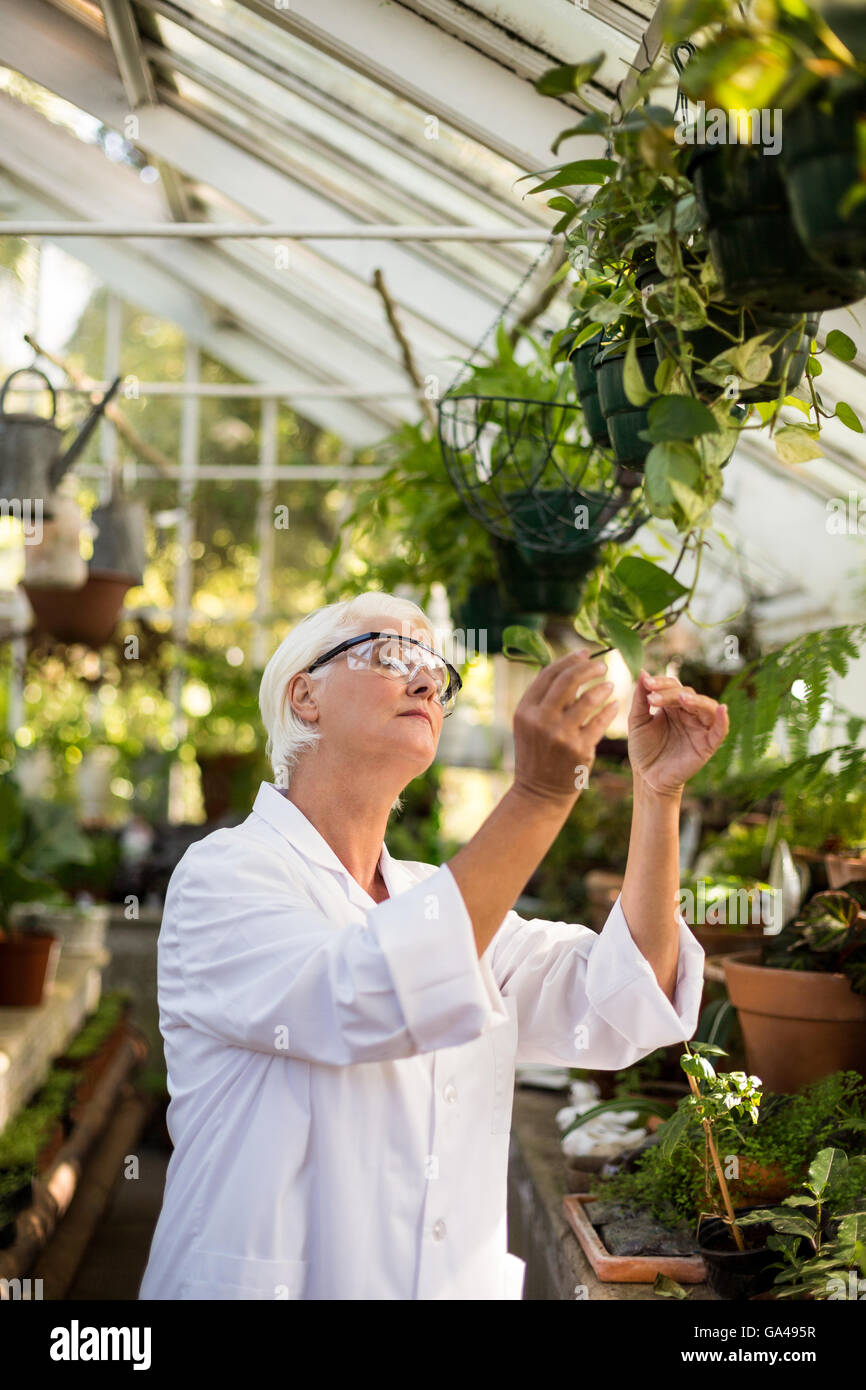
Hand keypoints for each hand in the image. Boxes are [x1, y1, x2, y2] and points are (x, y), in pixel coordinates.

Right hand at [512, 649, 617, 804]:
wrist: (539, 792)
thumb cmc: (536, 753)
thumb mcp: (528, 724)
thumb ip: (542, 699)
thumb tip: (566, 667)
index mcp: (525, 710)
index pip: (549, 674)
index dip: (569, 659)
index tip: (585, 653)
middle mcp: (540, 720)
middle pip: (569, 680)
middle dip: (589, 668)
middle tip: (602, 665)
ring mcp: (561, 735)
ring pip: (589, 699)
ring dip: (603, 688)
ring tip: (611, 685)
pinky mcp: (580, 749)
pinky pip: (601, 721)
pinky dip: (610, 709)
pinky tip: (615, 704)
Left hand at [628, 670, 728, 795]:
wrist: (647, 778)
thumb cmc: (643, 749)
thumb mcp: (637, 722)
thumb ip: (641, 699)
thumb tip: (643, 672)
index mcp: (673, 706)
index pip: (673, 686)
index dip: (662, 683)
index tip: (647, 683)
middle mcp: (689, 713)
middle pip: (688, 694)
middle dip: (671, 694)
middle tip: (653, 698)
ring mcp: (700, 728)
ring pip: (706, 707)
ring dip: (696, 701)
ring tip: (682, 699)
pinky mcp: (708, 744)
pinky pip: (720, 730)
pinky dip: (723, 719)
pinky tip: (721, 709)